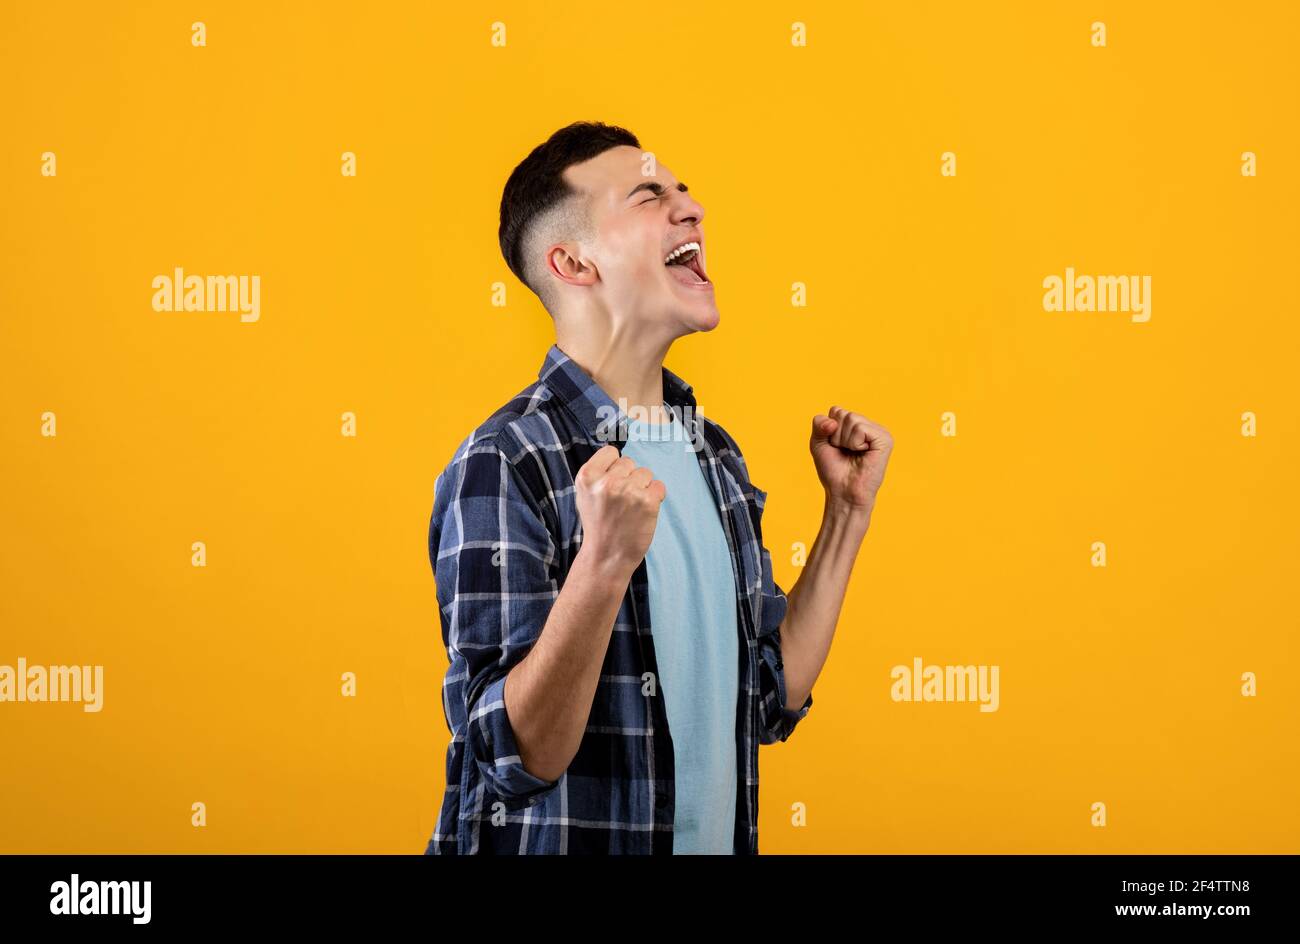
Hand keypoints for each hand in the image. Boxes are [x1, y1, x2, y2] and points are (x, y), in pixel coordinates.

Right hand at [573, 445, 665, 572]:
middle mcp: (607, 481)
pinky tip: (643, 511)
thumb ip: (599, 474)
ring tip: (631, 508)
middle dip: (628, 478)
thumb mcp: (585, 495)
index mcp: (587, 476)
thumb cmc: (598, 525)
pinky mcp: (647, 501)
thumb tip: (618, 457)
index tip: (613, 482)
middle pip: (629, 462)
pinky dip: (655, 497)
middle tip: (621, 502)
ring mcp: (628, 491)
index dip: (615, 466)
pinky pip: (659, 486)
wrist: (607, 556)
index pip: (611, 452)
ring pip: (645, 473)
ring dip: (642, 487)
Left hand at [809, 406, 892, 514]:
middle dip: (836, 436)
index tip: (835, 447)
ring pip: (851, 418)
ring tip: (853, 454)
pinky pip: (860, 428)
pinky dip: (855, 443)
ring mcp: (879, 431)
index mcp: (856, 425)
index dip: (828, 430)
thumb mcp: (818, 443)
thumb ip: (819, 424)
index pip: (836, 410)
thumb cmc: (834, 471)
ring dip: (844, 441)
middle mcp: (869, 425)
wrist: (843, 493)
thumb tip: (833, 421)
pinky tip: (862, 454)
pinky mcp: (885, 439)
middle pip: (842, 413)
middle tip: (845, 452)